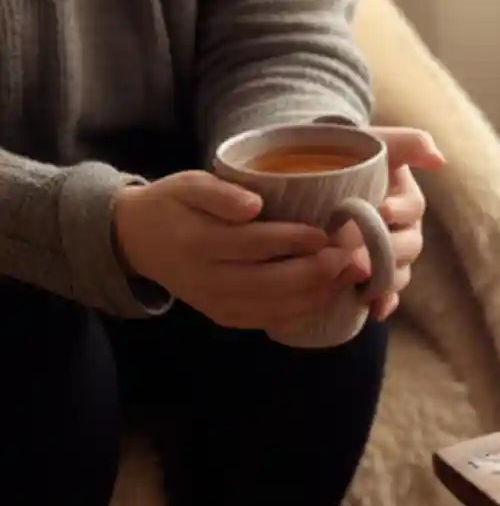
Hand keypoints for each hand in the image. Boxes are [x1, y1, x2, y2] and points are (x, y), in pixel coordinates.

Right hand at [115, 171, 360, 330]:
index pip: (254, 244)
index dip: (294, 240)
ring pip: (275, 308)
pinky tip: (329, 294)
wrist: (140, 241)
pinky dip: (303, 311)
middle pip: (271, 283)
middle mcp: (206, 280)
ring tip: (350, 276)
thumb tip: (253, 205)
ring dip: (318, 295)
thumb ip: (218, 193)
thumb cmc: (174, 205)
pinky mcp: (225, 317)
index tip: (326, 232)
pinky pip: (269, 321)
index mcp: (197, 243)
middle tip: (352, 258)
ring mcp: (216, 304)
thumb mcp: (188, 184)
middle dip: (317, 273)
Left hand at [336, 127, 444, 320]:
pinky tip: (373, 311)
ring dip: (385, 281)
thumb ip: (408, 143)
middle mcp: (403, 230)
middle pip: (408, 246)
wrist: (313, 175)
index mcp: (405, 201)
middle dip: (386, 252)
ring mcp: (390, 257)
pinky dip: (384, 303)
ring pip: (399, 273)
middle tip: (357, 256)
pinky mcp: (374, 276)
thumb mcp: (376, 142)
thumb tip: (439, 159)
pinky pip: (387, 295)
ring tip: (361, 284)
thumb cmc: (347, 157)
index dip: (399, 211)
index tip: (380, 209)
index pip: (412, 208)